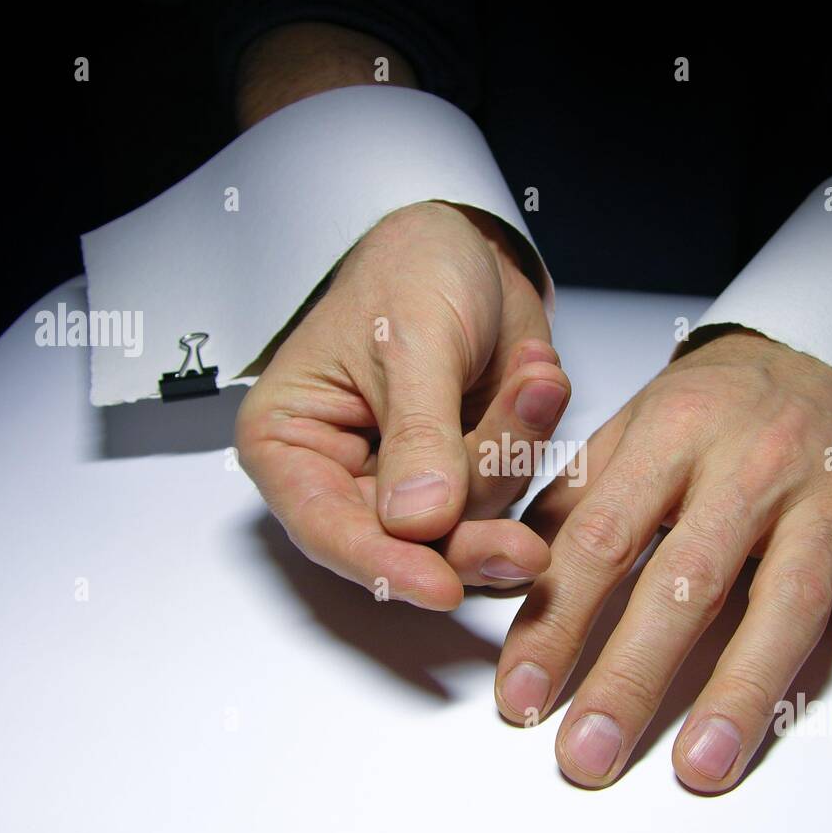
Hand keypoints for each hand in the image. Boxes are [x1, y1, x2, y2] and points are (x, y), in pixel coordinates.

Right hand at [236, 201, 569, 608]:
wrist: (469, 246)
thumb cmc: (409, 271)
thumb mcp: (410, 341)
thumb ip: (417, 434)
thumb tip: (418, 522)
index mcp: (293, 443)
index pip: (327, 528)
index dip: (384, 565)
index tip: (440, 586)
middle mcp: (347, 475)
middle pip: (406, 545)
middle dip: (471, 536)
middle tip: (524, 550)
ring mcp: (412, 483)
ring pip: (469, 522)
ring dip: (510, 454)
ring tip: (534, 379)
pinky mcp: (468, 478)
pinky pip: (512, 491)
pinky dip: (533, 441)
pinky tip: (538, 381)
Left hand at [495, 328, 831, 790]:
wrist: (823, 352)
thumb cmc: (714, 403)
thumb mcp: (631, 423)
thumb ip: (572, 498)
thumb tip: (504, 576)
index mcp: (675, 433)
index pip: (604, 538)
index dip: (557, 621)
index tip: (523, 696)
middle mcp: (755, 465)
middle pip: (690, 583)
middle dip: (633, 675)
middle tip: (589, 753)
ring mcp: (828, 500)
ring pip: (790, 604)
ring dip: (745, 692)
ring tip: (702, 766)